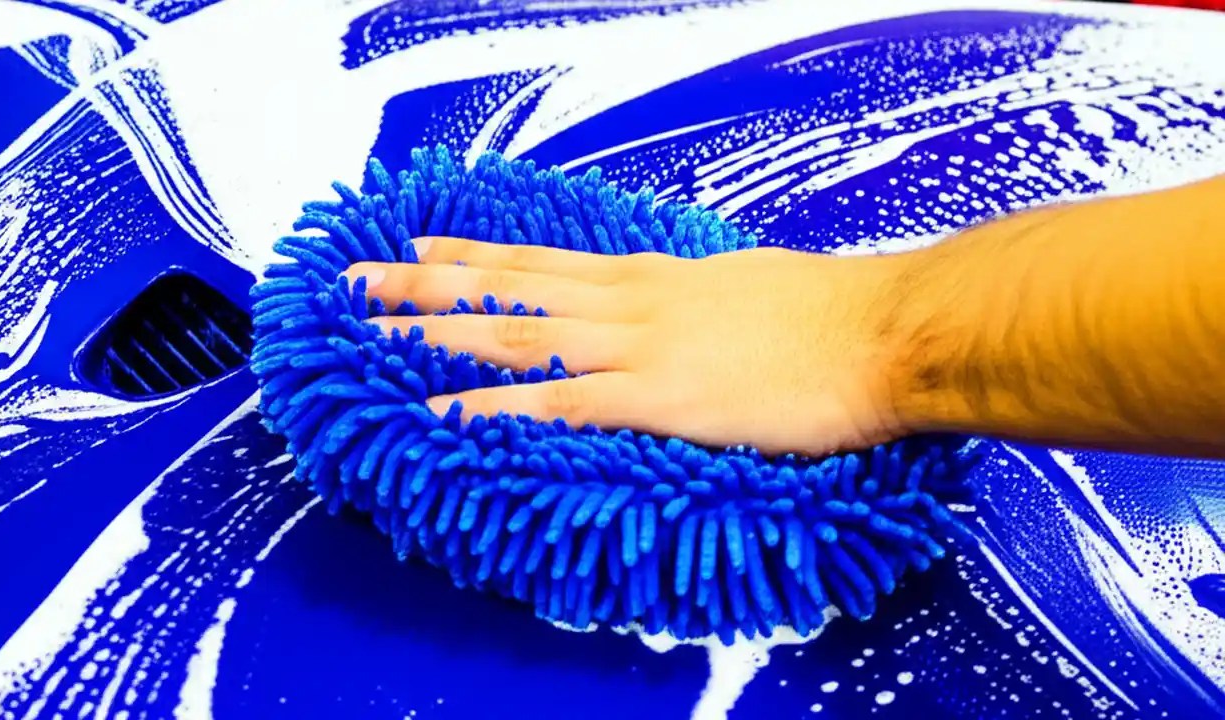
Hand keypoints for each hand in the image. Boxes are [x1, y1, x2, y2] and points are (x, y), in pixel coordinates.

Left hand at [348, 237, 911, 456]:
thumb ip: (698, 305)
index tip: (424, 248)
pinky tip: (442, 415)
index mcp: (653, 279)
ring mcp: (636, 347)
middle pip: (509, 286)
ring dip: (437, 333)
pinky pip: (554, 403)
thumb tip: (683, 318)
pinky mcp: (654, 398)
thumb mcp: (747, 291)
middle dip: (429, 283)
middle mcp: (629, 302)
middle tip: (360, 279)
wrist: (880, 331)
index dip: (477, 256)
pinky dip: (490, 409)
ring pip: (514, 334)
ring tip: (373, 333)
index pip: (544, 262)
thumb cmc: (829, 315)